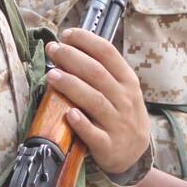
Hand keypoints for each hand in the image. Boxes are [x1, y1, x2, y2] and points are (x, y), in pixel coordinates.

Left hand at [44, 28, 149, 174]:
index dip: (86, 41)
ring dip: (72, 85)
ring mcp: (118, 123)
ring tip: (51, 75)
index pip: (108, 53)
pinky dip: (81, 124)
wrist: (135, 153)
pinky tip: (68, 114)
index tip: (67, 34)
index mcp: (127, 81)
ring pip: (94, 101)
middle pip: (97, 73)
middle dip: (72, 58)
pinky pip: (94, 134)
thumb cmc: (121, 113)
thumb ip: (101, 71)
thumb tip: (68, 49)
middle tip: (53, 49)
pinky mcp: (108, 146)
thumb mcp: (122, 89)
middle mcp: (125, 100)